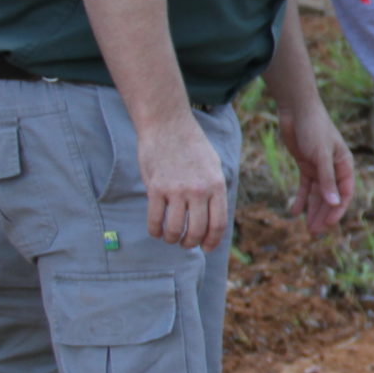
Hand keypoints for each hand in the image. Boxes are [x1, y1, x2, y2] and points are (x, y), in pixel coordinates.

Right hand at [140, 113, 228, 250]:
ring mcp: (177, 190)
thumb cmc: (191, 145)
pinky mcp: (156, 188)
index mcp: (216, 185)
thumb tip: (213, 216)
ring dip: (172, 239)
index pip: (217, 224)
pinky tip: (156, 230)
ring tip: (170, 238)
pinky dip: (155, 230)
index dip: (212, 241)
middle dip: (190, 243)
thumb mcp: (214, 165)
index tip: (206, 247)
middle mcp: (199, 190)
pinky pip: (155, 219)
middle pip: (197, 230)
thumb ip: (215, 190)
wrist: (168, 125)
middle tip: (185, 244)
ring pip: (175, 229)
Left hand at [279, 104, 354, 235]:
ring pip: (318, 194)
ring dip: (313, 210)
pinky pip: (305, 186)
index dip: (337, 210)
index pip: (345, 193)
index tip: (328, 225)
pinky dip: (301, 198)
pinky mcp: (306, 164)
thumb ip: (327, 180)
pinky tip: (294, 211)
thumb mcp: (321, 155)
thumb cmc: (314, 128)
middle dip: (323, 214)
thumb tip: (334, 203)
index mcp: (344, 165)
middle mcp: (334, 168)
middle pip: (330, 197)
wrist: (297, 110)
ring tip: (307, 228)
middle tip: (314, 232)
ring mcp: (319, 167)